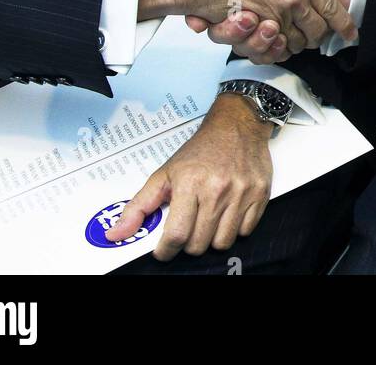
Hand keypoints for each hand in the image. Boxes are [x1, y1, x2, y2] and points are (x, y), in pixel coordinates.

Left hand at [105, 94, 271, 260]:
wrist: (237, 125)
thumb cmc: (200, 150)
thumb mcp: (165, 173)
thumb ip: (139, 206)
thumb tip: (115, 235)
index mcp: (190, 183)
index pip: (176, 235)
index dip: (166, 251)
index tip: (164, 250)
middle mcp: (217, 189)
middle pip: (199, 244)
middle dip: (188, 243)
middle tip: (188, 228)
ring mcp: (242, 192)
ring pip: (222, 243)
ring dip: (211, 239)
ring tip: (208, 221)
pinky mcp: (261, 194)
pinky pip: (245, 232)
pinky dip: (234, 229)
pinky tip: (227, 213)